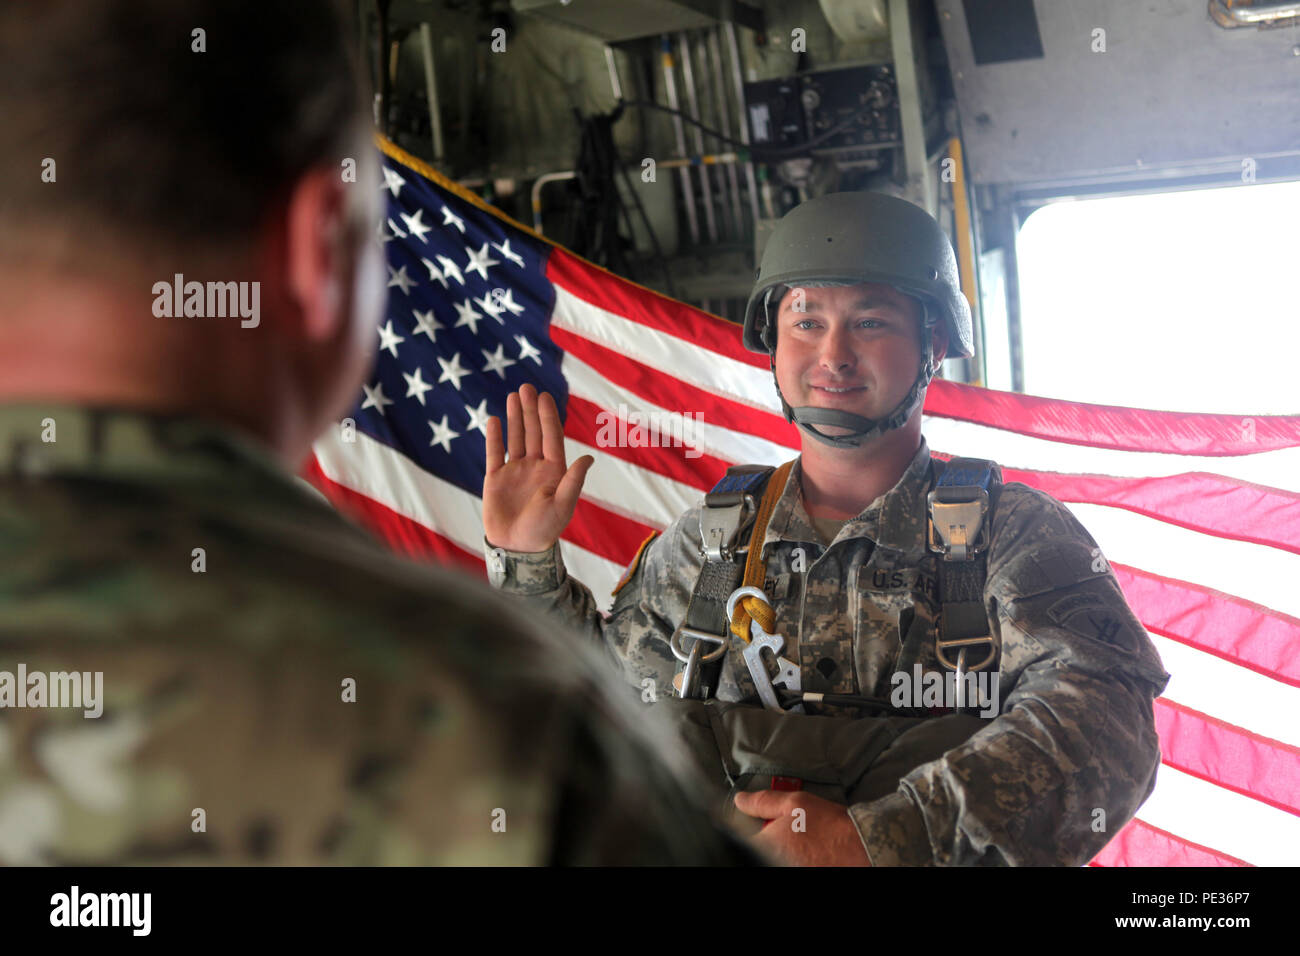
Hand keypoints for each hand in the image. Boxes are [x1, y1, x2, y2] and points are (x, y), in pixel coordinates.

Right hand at [482, 383, 593, 552]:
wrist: (517, 548)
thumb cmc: (544, 529)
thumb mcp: (563, 505)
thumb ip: (573, 481)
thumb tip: (589, 458)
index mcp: (554, 470)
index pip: (551, 437)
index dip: (548, 416)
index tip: (544, 396)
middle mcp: (535, 467)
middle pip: (533, 432)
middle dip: (530, 409)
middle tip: (527, 387)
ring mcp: (515, 471)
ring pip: (515, 437)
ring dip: (515, 417)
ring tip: (513, 395)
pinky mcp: (495, 479)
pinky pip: (495, 453)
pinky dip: (494, 437)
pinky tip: (494, 420)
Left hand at [732, 790, 872, 865]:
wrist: (863, 846)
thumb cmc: (829, 824)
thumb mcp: (795, 802)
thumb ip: (763, 802)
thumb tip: (740, 800)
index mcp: (767, 845)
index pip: (747, 841)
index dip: (757, 831)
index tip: (769, 827)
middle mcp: (775, 863)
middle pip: (764, 851)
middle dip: (773, 841)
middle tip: (795, 834)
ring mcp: (789, 870)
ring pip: (779, 859)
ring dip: (787, 851)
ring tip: (808, 843)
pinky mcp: (803, 875)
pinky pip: (794, 864)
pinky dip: (800, 859)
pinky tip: (814, 853)